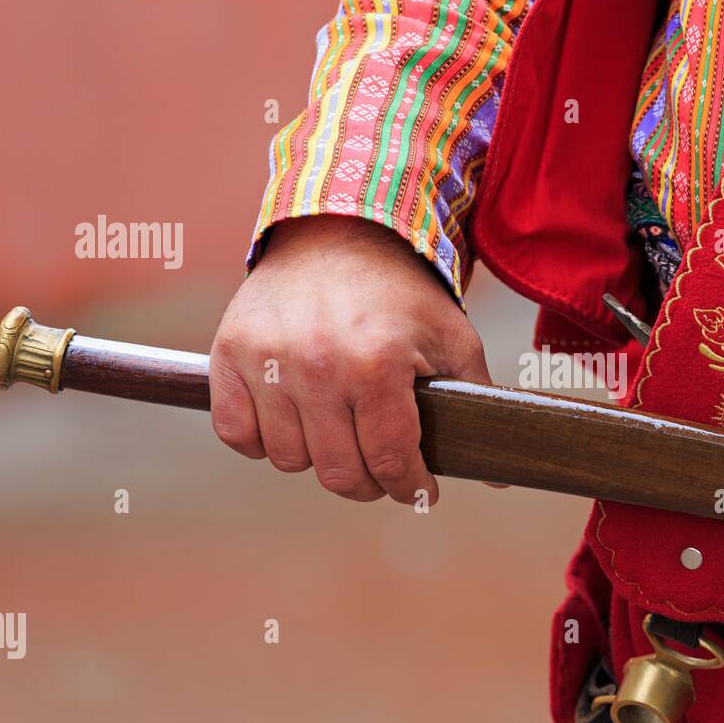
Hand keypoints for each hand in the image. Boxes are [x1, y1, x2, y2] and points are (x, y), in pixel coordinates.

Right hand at [210, 215, 490, 504]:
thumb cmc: (400, 293)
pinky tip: (293, 423)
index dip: (411, 488)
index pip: (390, 460)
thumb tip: (495, 470)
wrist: (338, 232)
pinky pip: (236, 433)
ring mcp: (267, 360)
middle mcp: (317, 364)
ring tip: (339, 432)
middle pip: (339, 472)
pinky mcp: (228, 353)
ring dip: (316, 457)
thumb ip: (475, 402)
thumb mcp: (453, 338)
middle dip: (369, 482)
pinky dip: (261, 440)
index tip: (420, 490)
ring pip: (288, 459)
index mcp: (377, 363)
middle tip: (382, 468)